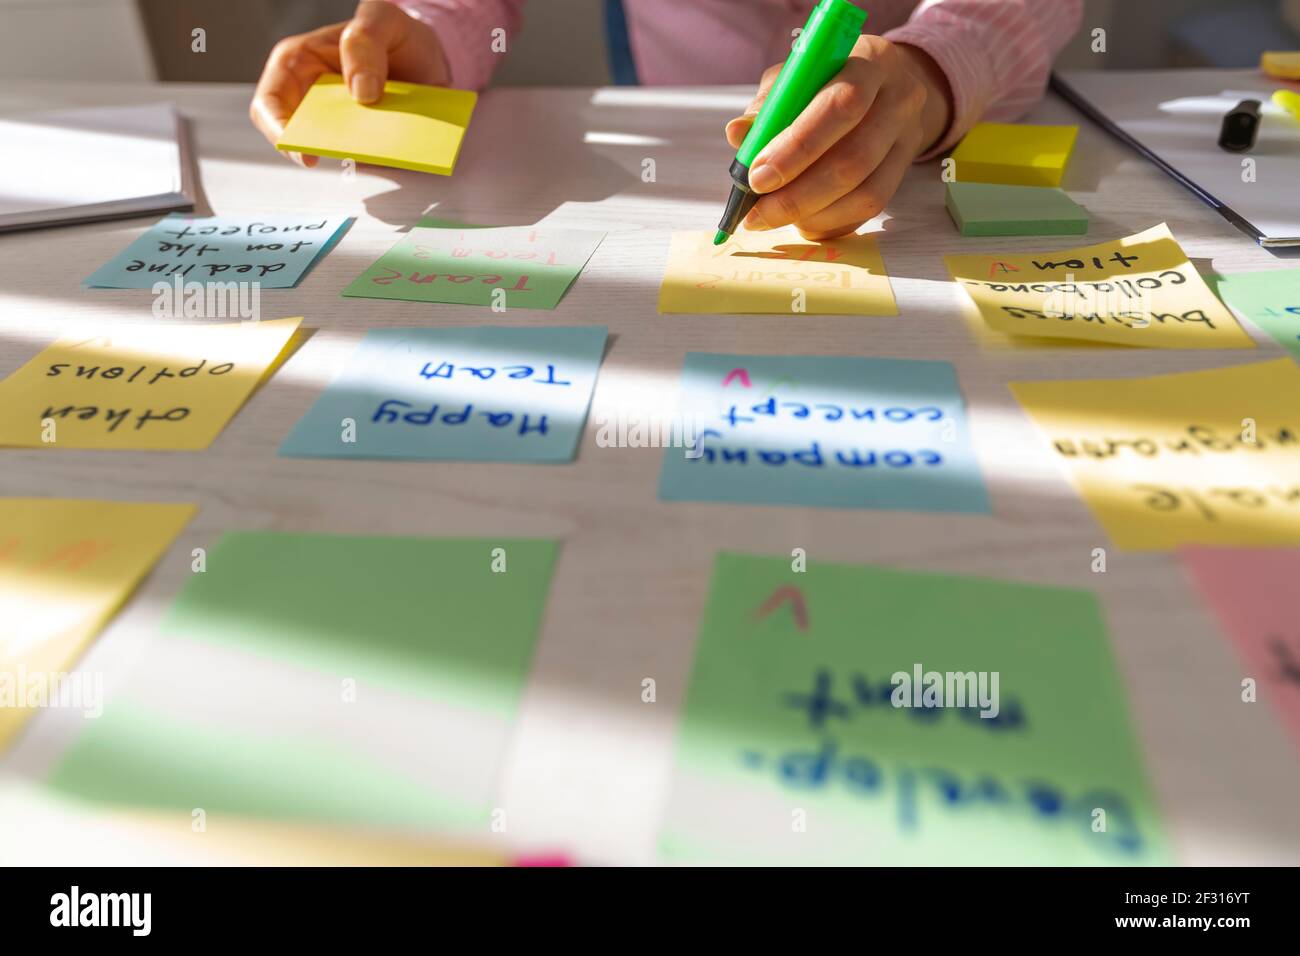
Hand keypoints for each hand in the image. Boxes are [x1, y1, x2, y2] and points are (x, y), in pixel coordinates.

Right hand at [250, 0, 449, 165]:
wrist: (433, 58)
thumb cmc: (396, 35)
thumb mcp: (383, 20)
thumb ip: (365, 40)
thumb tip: (360, 90)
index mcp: (300, 64)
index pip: (270, 102)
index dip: (278, 129)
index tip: (305, 151)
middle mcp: (315, 100)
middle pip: (302, 137)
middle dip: (324, 149)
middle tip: (350, 154)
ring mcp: (342, 126)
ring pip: (339, 154)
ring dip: (359, 157)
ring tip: (383, 151)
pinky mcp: (368, 145)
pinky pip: (371, 163)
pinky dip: (385, 162)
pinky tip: (402, 153)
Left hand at [725, 36, 952, 239]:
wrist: (890, 85)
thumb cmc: (830, 78)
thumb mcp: (799, 75)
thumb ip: (769, 104)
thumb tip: (737, 134)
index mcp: (870, 62)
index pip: (840, 106)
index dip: (797, 147)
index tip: (757, 177)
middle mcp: (899, 99)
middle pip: (854, 159)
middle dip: (798, 195)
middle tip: (757, 213)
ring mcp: (907, 138)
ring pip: (865, 194)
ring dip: (811, 215)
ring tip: (773, 218)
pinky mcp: (905, 171)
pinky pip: (870, 210)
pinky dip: (830, 223)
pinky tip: (801, 222)